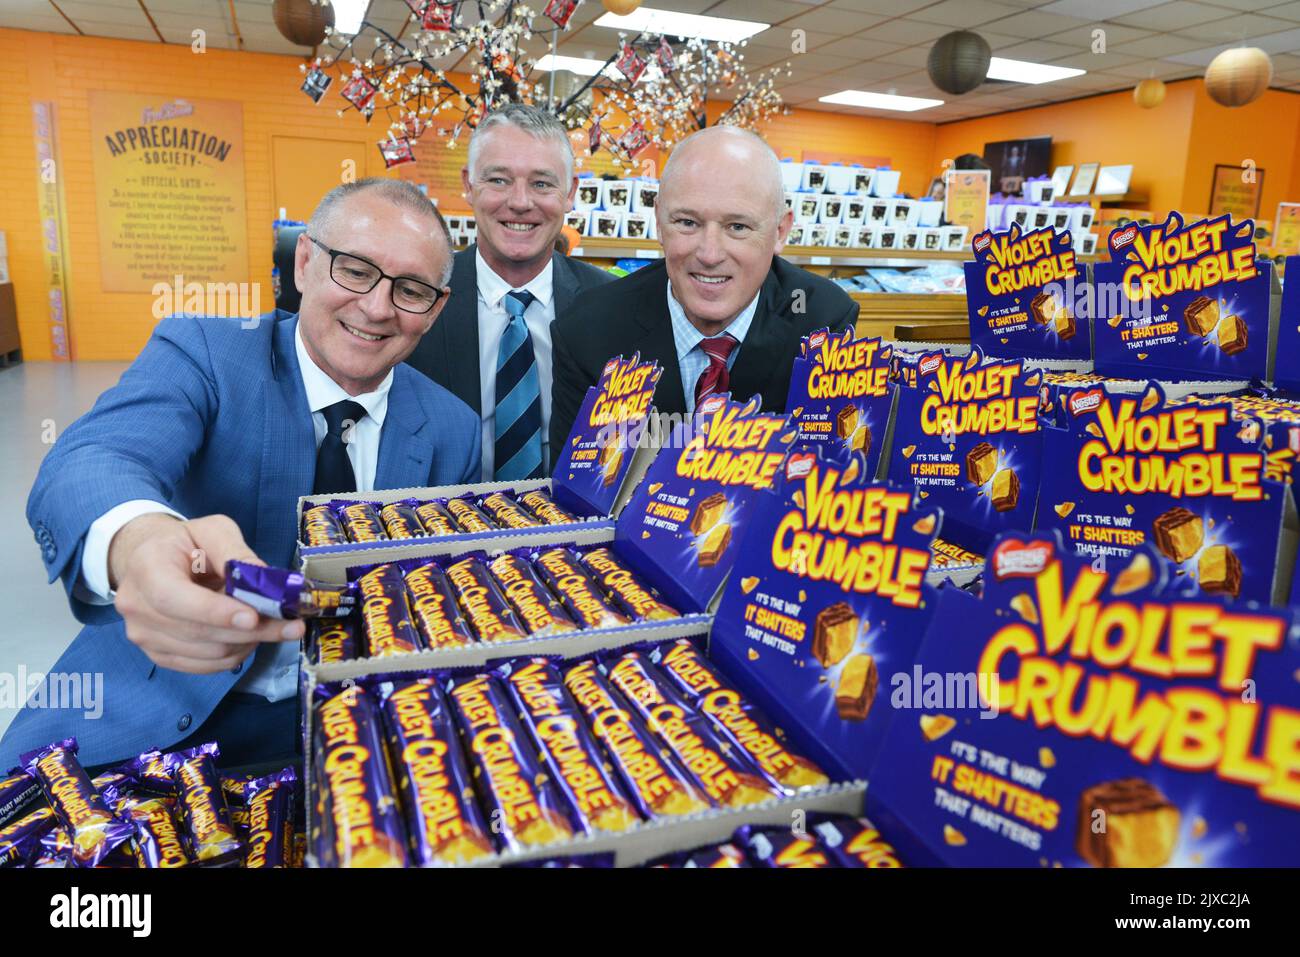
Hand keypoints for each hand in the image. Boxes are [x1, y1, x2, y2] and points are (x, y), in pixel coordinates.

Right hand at [109, 513, 304, 673]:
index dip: (215, 612)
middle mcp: (137, 608)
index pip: (175, 599)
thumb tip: (265, 580)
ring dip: (248, 642)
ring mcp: (145, 637)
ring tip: (272, 624)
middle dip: (251, 631)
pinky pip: (206, 666)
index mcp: (146, 569)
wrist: (151, 561)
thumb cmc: (186, 543)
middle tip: (292, 625)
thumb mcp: (211, 530)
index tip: (254, 617)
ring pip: (208, 653)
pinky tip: (250, 636)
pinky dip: (235, 654)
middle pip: (198, 632)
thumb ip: (235, 551)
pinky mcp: (159, 656)